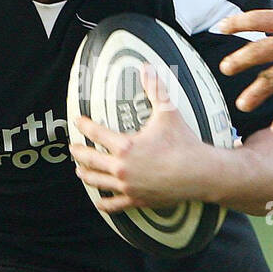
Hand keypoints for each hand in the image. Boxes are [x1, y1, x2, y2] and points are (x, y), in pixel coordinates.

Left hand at [70, 68, 217, 211]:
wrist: (199, 174)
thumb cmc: (183, 143)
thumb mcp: (168, 113)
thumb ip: (155, 89)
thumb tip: (148, 67)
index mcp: (125, 146)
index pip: (96, 133)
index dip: (84, 125)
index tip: (78, 120)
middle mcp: (121, 168)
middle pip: (90, 159)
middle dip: (79, 152)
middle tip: (73, 147)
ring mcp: (127, 186)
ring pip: (97, 181)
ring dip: (86, 175)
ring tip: (79, 171)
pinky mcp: (136, 200)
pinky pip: (114, 204)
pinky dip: (103, 203)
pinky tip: (99, 202)